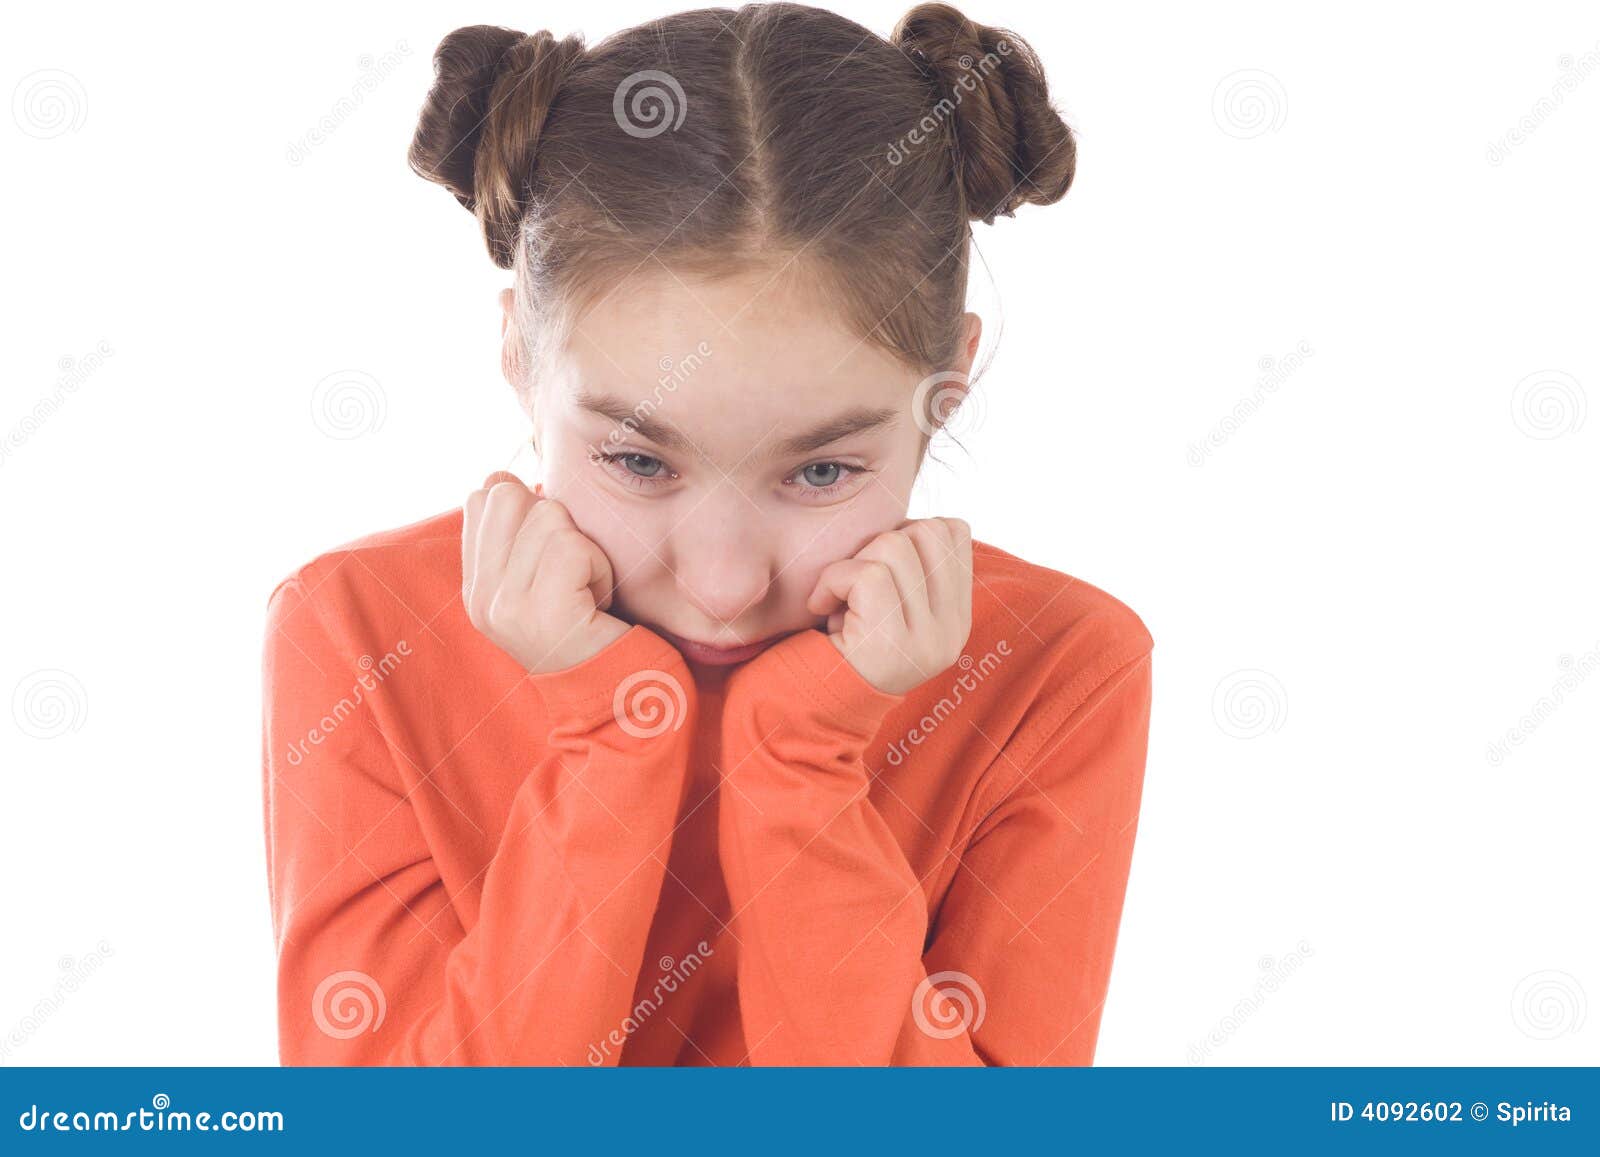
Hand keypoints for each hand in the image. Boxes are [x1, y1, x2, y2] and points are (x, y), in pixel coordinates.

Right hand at [461, 472, 629, 673]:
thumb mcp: (546, 575)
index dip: (531, 510)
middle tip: (573, 576)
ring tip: (587, 593)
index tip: (552, 560)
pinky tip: (598, 603)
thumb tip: (499, 476)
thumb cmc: (595, 626)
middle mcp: (481, 598)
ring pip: (549, 516)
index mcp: (476, 586)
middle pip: (511, 496)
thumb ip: (519, 532)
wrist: (619, 698)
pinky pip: (574, 546)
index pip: (482, 499)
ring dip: (586, 550)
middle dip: (558, 525)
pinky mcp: (544, 615)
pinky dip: (600, 568)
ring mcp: (506, 608)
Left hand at [805, 518, 972, 694]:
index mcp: (956, 618)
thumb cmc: (838, 646)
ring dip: (851, 565)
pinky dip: (832, 581)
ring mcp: (927, 640)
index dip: (907, 530)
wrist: (808, 708)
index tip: (877, 567)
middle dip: (878, 544)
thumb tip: (909, 521)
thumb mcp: (886, 605)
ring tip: (839, 601)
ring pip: (894, 547)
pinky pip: (866, 575)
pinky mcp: (893, 644)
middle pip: (927, 531)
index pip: (954, 532)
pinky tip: (821, 609)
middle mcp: (951, 631)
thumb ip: (909, 568)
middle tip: (855, 584)